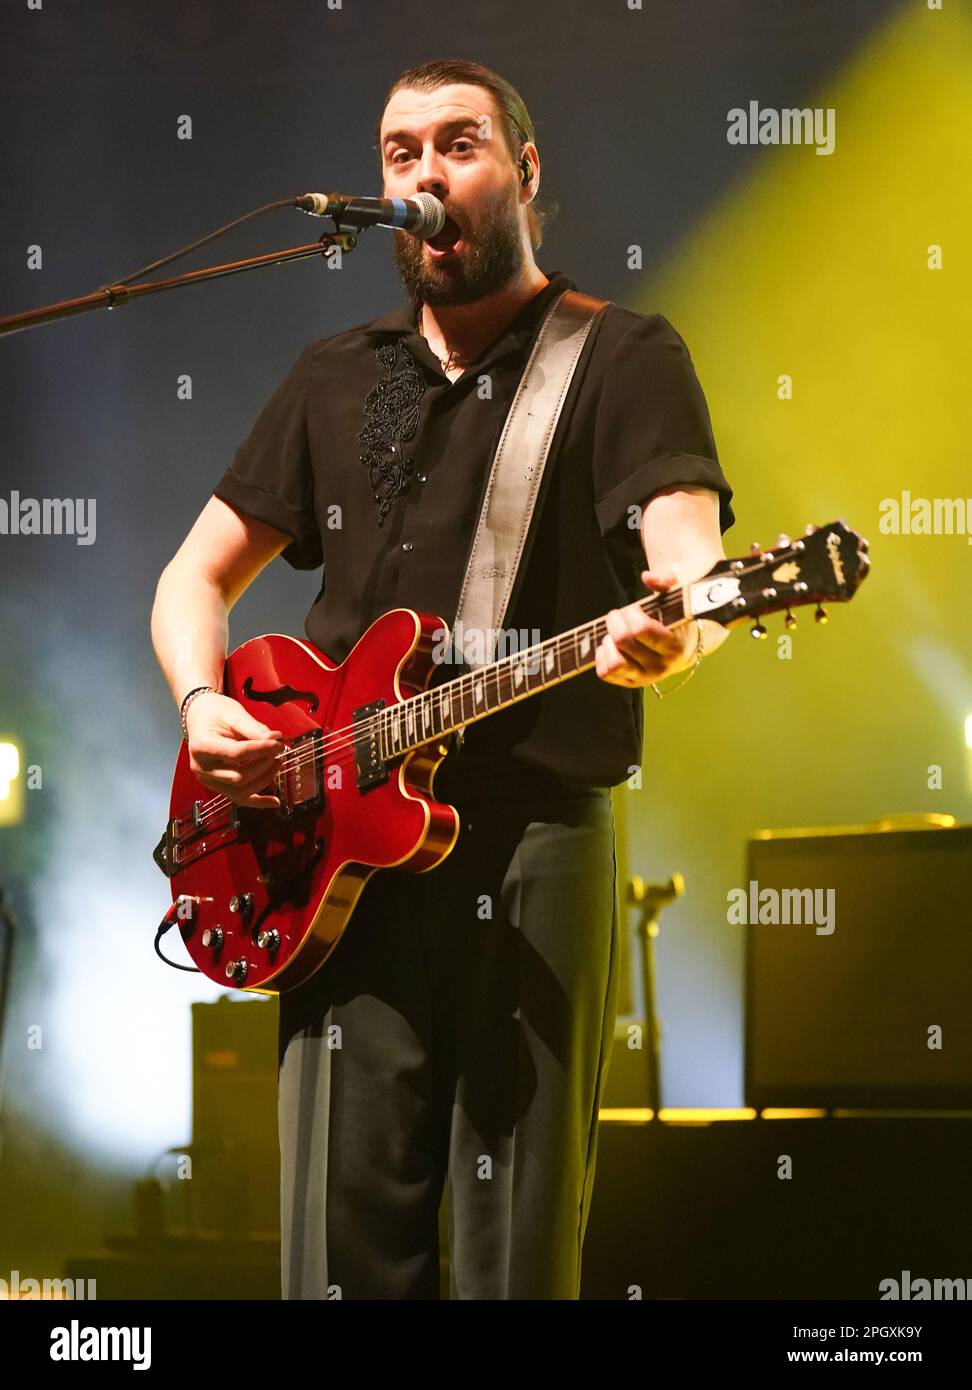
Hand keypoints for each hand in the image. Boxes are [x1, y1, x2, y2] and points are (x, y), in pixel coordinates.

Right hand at [184, 692, 284, 807]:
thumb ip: (254, 729)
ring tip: (276, 762)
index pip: (237, 754)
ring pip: (241, 791)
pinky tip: (275, 801)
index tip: (278, 743)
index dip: (261, 749)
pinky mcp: (217, 786)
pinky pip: (239, 799)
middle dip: (264, 765)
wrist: (200, 718)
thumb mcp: (234, 714)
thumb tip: (276, 740)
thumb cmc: (215, 714)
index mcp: (202, 747)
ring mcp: (209, 780)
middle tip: (278, 749)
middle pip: (239, 777)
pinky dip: (258, 802)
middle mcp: (202, 768)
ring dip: (264, 779)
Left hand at [594, 570, 697, 687]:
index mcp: (673, 646)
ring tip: (615, 633)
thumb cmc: (675, 620)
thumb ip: (666, 582)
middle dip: (615, 621)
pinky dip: (603, 655)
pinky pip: (605, 672)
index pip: (641, 629)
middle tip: (619, 615)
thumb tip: (647, 577)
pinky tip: (612, 646)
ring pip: (613, 662)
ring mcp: (644, 678)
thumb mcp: (677, 599)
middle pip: (623, 640)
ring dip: (609, 641)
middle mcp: (659, 666)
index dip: (631, 614)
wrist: (682, 651)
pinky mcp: (629, 684)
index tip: (633, 609)